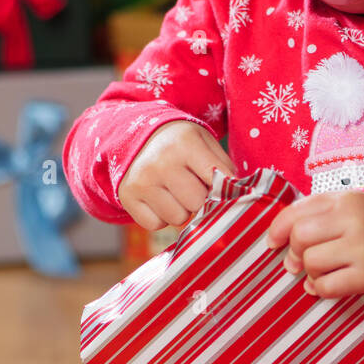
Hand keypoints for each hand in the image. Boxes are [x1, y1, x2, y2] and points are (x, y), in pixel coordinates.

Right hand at [117, 120, 235, 229]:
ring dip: (182, 210)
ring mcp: (141, 181)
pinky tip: (160, 199)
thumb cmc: (180, 143)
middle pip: (197, 203)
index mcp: (185, 142)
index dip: (223, 187)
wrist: (139, 138)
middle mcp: (161, 162)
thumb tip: (237, 196)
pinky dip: (161, 217)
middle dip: (201, 200)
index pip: (217, 179)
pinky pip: (156, 225)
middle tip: (194, 187)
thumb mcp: (204, 141)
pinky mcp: (127, 197)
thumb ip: (223, 167)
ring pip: (178, 218)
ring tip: (175, 192)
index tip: (222, 187)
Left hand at [265, 190, 363, 298]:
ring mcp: (362, 249)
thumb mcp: (348, 205)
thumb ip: (315, 212)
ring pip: (311, 262)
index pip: (297, 212)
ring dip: (310, 271)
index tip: (272, 242)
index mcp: (345, 200)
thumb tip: (277, 240)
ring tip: (321, 270)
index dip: (277, 229)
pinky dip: (319, 288)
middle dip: (295, 252)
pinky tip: (323, 284)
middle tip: (298, 261)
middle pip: (301, 237)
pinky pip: (326, 287)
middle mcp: (354, 221)